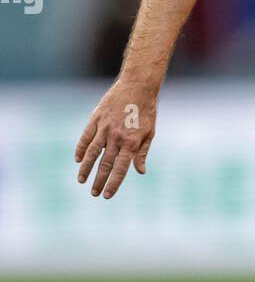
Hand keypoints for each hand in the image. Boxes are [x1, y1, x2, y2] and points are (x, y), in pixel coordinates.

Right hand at [74, 78, 157, 198]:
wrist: (138, 86)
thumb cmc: (146, 111)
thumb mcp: (150, 133)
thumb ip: (142, 153)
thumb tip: (140, 172)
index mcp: (131, 143)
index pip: (120, 169)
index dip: (113, 184)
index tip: (106, 195)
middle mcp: (117, 137)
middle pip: (105, 164)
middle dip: (98, 181)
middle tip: (93, 193)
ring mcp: (105, 127)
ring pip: (92, 152)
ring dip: (85, 168)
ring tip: (81, 180)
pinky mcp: (96, 118)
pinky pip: (86, 136)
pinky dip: (80, 148)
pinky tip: (77, 159)